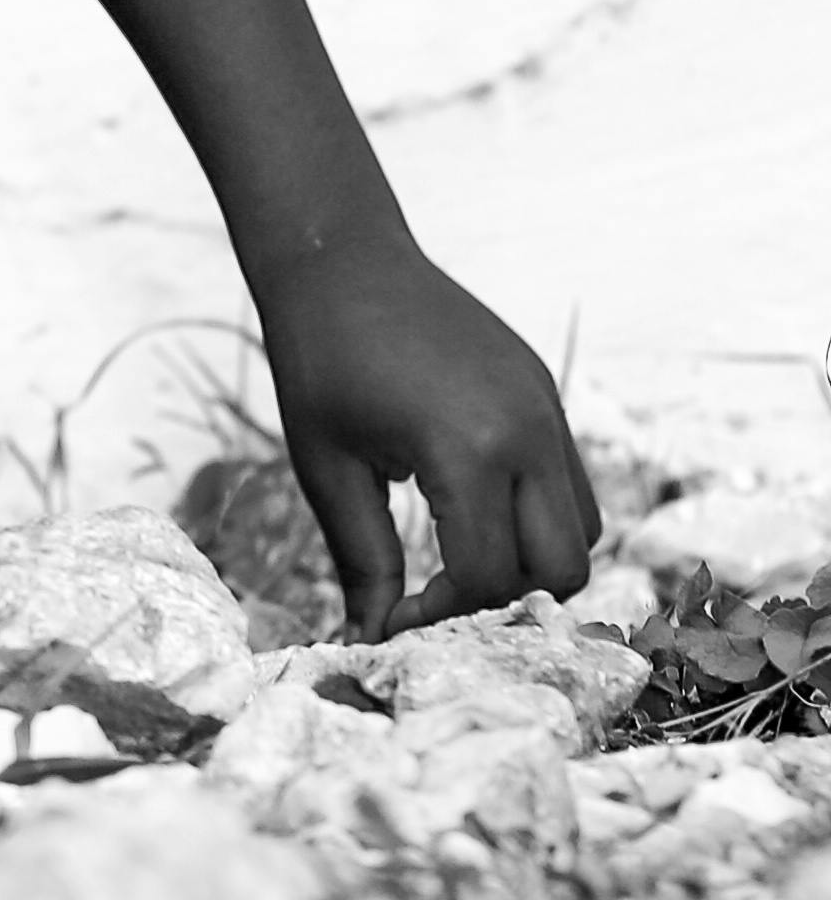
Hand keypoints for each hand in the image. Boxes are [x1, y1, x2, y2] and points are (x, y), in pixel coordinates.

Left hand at [255, 230, 601, 639]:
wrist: (342, 260)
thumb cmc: (318, 361)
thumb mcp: (326, 469)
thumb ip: (362, 560)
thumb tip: (373, 638)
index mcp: (468, 448)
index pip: (488, 577)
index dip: (439, 617)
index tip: (391, 617)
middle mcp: (529, 432)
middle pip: (561, 569)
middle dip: (500, 599)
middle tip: (432, 593)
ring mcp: (547, 410)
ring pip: (581, 531)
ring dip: (528, 560)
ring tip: (452, 553)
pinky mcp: (547, 397)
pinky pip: (571, 485)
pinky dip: (535, 517)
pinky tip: (467, 509)